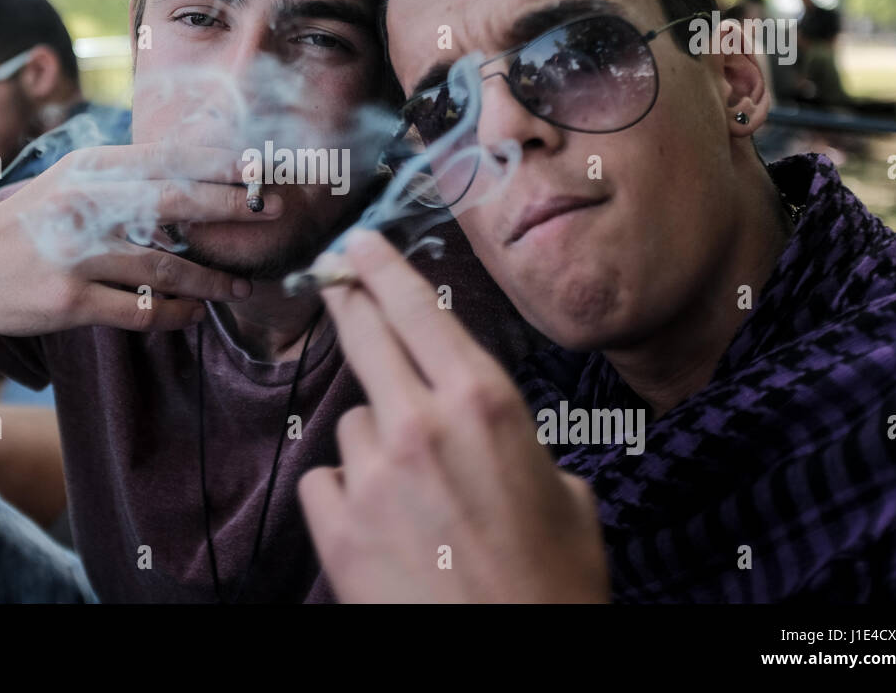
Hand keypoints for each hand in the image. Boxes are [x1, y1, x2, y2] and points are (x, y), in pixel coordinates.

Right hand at [0, 142, 279, 335]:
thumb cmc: (27, 226)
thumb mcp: (69, 185)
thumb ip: (123, 181)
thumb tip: (193, 181)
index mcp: (89, 169)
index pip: (166, 159)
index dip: (218, 164)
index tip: (260, 168)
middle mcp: (84, 204)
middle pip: (175, 201)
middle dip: (231, 206)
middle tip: (272, 211)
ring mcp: (76, 254)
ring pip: (165, 266)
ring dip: (211, 280)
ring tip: (240, 288)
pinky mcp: (69, 300)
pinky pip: (138, 311)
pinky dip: (174, 315)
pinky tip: (192, 315)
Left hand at [299, 230, 609, 602]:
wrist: (515, 659)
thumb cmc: (555, 583)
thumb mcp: (565, 494)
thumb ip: (516, 444)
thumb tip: (487, 436)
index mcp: (486, 405)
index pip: (420, 310)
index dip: (384, 268)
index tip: (360, 244)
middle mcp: (422, 425)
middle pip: (365, 336)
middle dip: (349, 301)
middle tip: (335, 281)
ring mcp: (373, 475)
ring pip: (353, 421)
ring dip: (377, 442)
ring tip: (416, 496)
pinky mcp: (337, 527)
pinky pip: (329, 480)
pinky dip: (351, 495)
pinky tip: (384, 528)